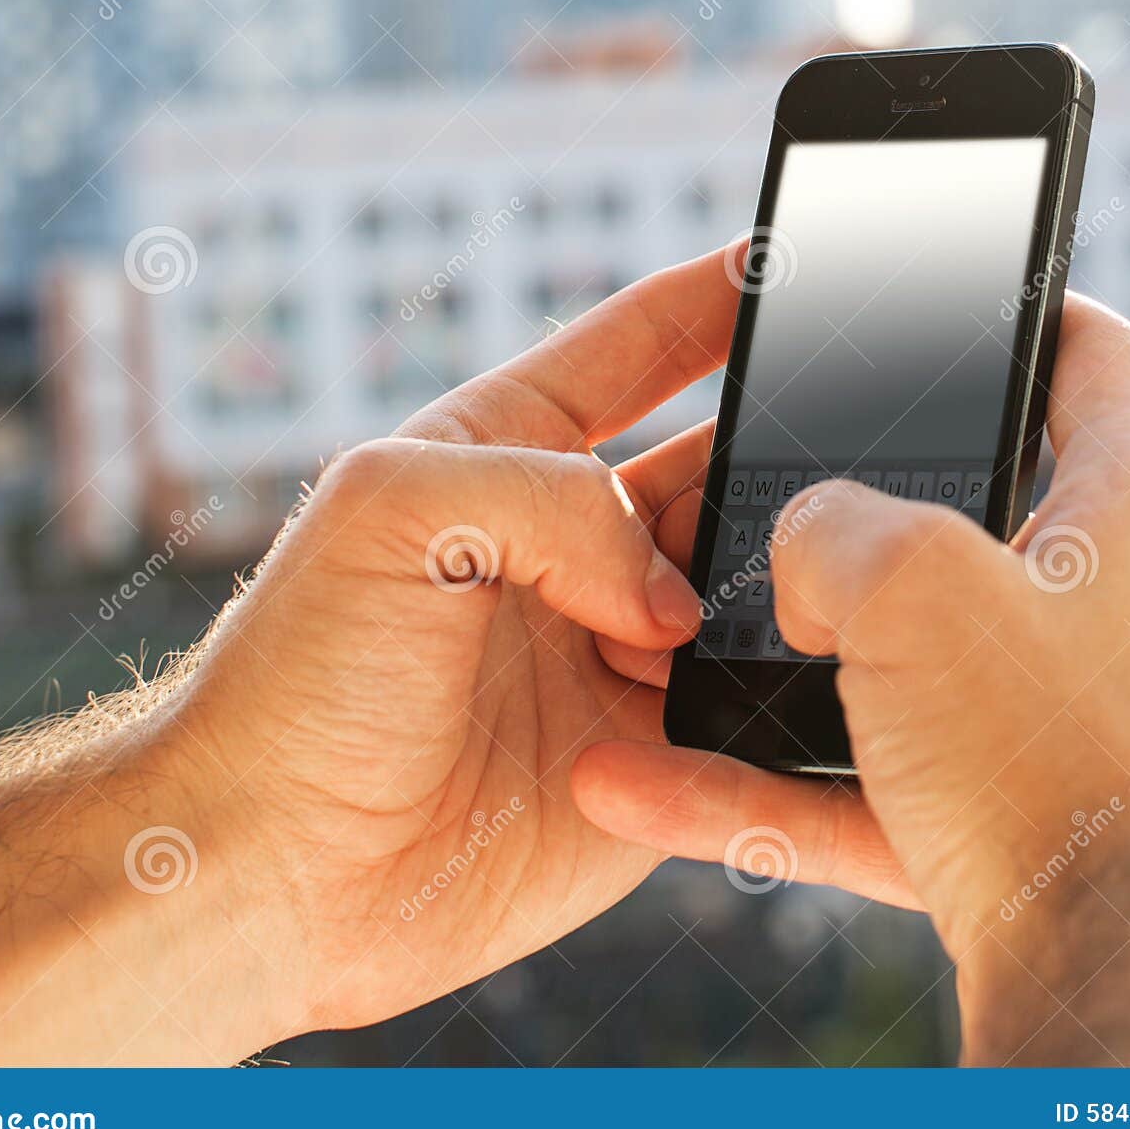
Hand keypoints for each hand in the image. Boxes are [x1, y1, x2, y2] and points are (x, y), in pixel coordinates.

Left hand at [167, 243, 911, 1038]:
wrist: (271, 874)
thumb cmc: (294, 679)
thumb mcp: (393, 510)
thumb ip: (552, 502)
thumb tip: (671, 600)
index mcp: (504, 456)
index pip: (635, 349)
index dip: (714, 298)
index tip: (795, 255)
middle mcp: (570, 548)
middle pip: (714, 465)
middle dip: (782, 445)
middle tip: (859, 432)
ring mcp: (613, 652)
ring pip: (746, 584)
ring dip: (788, 572)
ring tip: (838, 561)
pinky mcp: (646, 757)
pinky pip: (743, 710)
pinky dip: (781, 686)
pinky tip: (817, 666)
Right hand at [574, 295, 1129, 1064]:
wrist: (1108, 990)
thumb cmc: (1050, 757)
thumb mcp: (910, 584)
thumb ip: (829, 527)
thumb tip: (805, 555)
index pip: (1085, 344)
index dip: (1001, 304)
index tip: (918, 304)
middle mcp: (1122, 596)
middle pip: (971, 504)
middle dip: (848, 504)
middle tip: (752, 484)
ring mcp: (1065, 709)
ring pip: (894, 658)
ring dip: (771, 668)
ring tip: (658, 651)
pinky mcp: (1011, 808)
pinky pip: (870, 775)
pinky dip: (770, 783)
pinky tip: (642, 787)